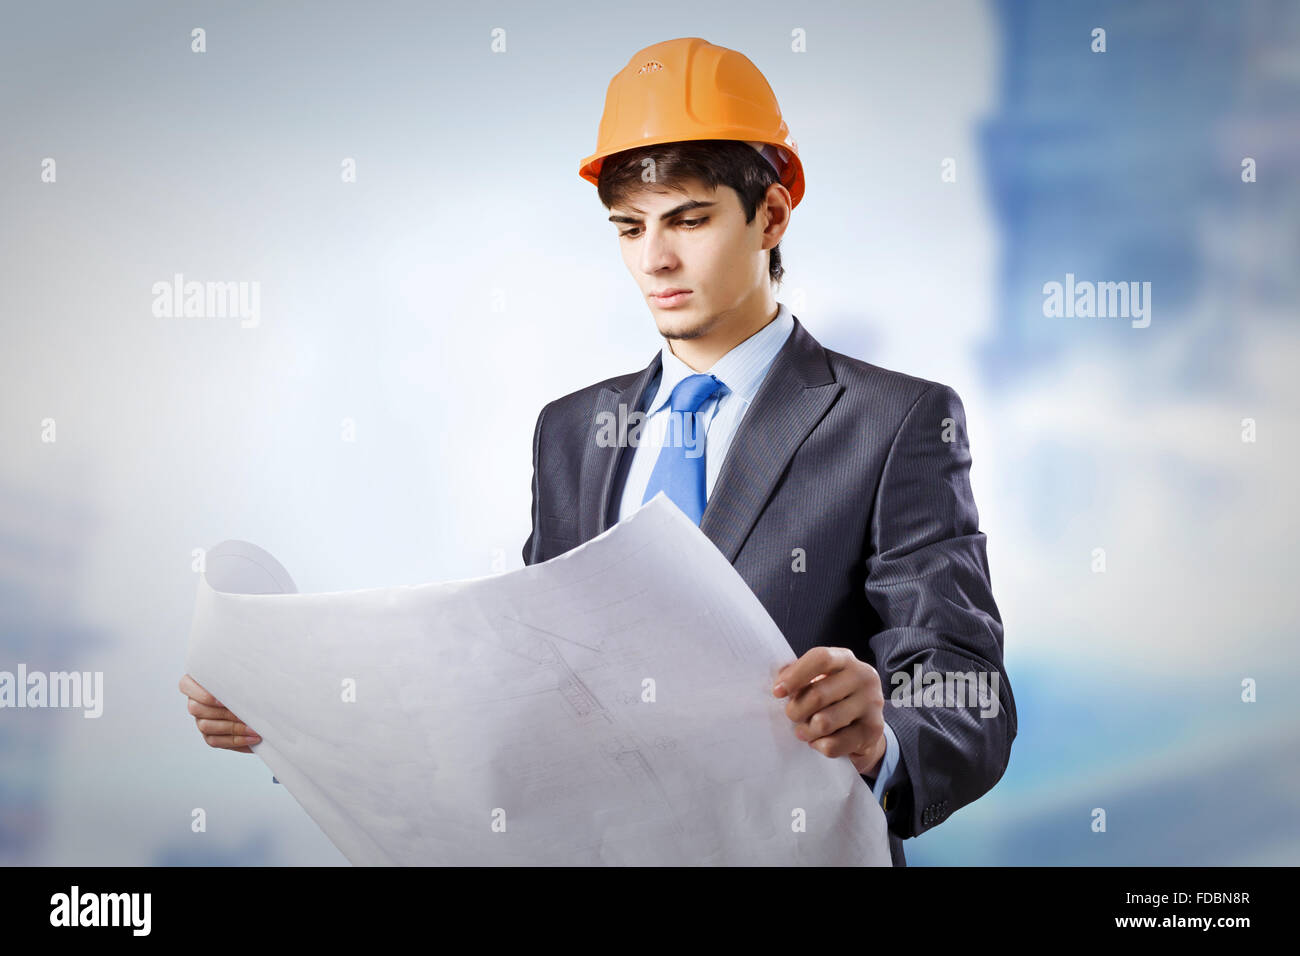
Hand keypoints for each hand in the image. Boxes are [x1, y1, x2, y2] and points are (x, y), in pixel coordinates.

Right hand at [178, 674, 259, 752]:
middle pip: (196, 708)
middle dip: (223, 713)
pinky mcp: (209, 735)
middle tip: (244, 714)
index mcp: (197, 682)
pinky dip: (234, 740)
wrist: (260, 701)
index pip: (185, 685)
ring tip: (253, 728)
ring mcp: (200, 720)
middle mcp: (195, 702)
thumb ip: (239, 676)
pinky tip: (252, 738)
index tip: (222, 700)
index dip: (202, 695)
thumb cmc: (251, 683)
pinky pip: (215, 741)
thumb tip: (247, 682)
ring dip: (232, 728)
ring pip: (205, 726)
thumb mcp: (244, 676)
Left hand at [772, 647, 885, 776]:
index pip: (821, 659)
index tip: (777, 692)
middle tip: (792, 716)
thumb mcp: (818, 679)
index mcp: (846, 659)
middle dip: (795, 710)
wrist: (865, 725)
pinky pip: (833, 744)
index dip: (795, 675)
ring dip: (806, 731)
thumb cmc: (833, 697)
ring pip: (824, 723)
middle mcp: (864, 677)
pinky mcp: (873, 731)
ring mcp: (872, 704)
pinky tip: (821, 741)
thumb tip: (779, 683)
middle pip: (818, 694)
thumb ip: (798, 675)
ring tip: (803, 731)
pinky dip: (820, 745)